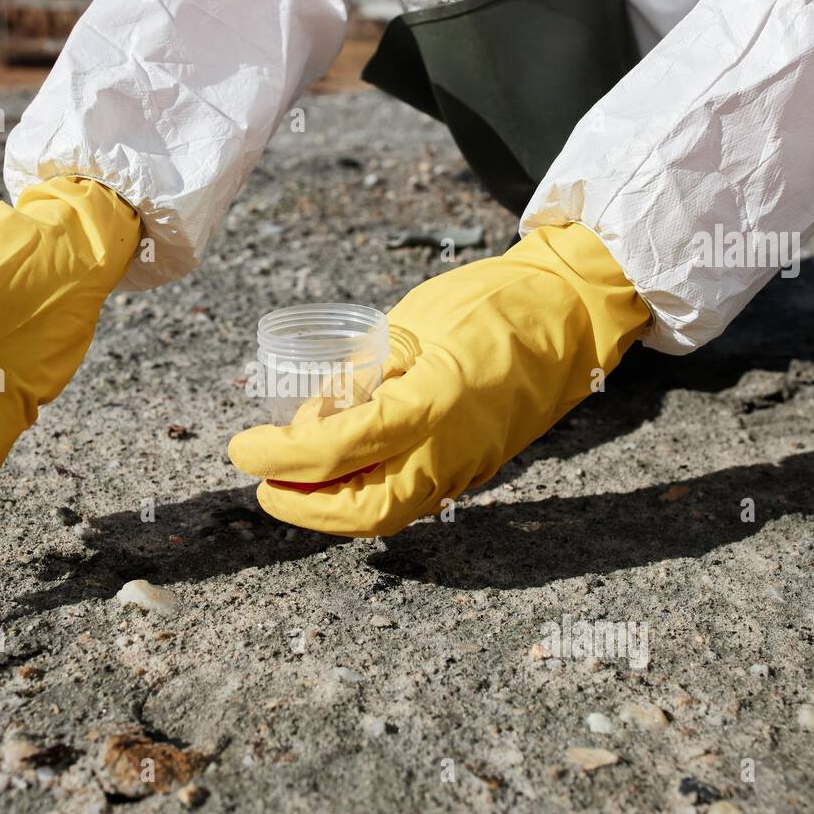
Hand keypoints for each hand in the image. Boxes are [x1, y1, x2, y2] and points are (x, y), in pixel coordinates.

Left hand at [228, 224, 650, 536]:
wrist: (572, 311)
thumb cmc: (491, 301)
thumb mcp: (408, 325)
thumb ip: (359, 376)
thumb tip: (311, 421)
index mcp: (433, 401)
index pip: (339, 450)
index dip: (280, 456)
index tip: (242, 449)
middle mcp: (452, 448)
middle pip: (367, 511)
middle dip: (306, 509)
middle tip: (266, 486)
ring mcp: (469, 465)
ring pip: (390, 512)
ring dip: (333, 506)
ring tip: (295, 478)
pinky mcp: (475, 467)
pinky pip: (412, 495)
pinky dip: (367, 491)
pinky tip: (341, 470)